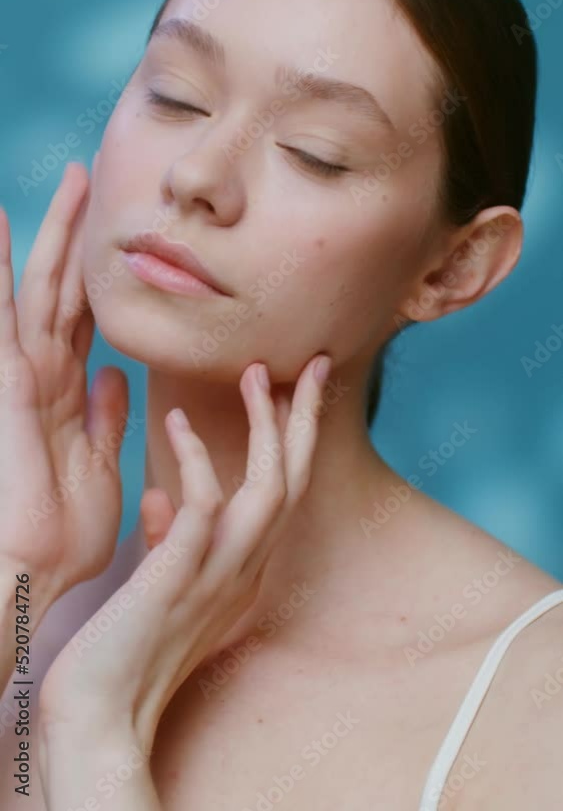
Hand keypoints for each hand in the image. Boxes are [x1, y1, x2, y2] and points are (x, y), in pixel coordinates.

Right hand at [0, 162, 128, 608]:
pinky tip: (1, 223)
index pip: (85, 315)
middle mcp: (43, 371)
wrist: (31, 573)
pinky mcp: (6, 381)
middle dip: (77, 234)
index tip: (116, 233)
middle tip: (90, 178)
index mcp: (68, 390)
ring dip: (53, 233)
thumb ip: (105, 416)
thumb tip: (116, 373)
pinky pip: (5, 314)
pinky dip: (1, 271)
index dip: (98, 271)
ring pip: (40, 286)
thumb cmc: (61, 532)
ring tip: (71, 181)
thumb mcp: (98, 462)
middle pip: (65, 287)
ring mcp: (21, 372)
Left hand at [37, 354, 330, 753]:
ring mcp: (218, 576)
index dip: (296, 441)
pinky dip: (196, 458)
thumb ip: (168, 538)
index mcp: (244, 571)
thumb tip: (162, 494)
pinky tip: (175, 422)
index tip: (297, 391)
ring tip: (258, 375)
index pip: (285, 493)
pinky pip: (203, 506)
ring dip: (269, 429)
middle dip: (308, 420)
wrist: (101, 712)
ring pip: (269, 489)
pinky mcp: (179, 578)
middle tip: (316, 364)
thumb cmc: (126, 646)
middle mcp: (245, 571)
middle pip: (294, 482)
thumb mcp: (161, 584)